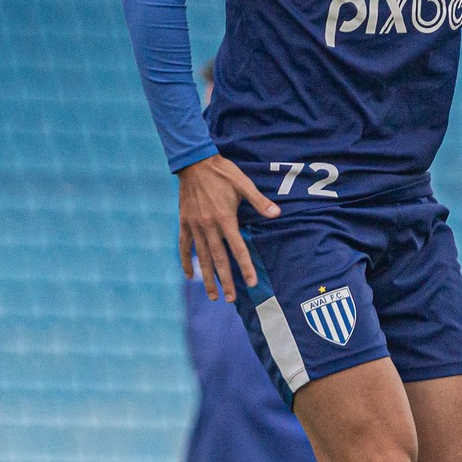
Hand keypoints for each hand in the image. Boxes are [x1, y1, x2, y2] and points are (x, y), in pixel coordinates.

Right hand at [178, 154, 279, 302]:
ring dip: (208, 277)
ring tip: (213, 295)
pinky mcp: (184, 222)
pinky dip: (186, 261)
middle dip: (226, 281)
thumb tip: (277, 214)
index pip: (238, 249)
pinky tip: (189, 275)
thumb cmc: (222, 172)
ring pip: (202, 257)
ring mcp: (195, 225)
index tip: (251, 283)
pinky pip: (184, 246)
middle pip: (219, 259)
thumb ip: (259, 201)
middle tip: (231, 299)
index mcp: (225, 218)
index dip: (246, 267)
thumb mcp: (244, 183)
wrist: (194, 162)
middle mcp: (209, 226)